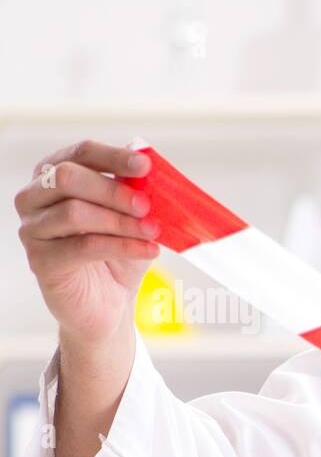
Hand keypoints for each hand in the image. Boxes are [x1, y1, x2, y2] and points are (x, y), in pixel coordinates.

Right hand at [14, 141, 159, 348]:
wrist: (110, 303)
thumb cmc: (118, 255)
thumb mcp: (133, 218)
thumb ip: (135, 189)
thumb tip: (146, 156)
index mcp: (55, 176)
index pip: (80, 153)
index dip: (113, 156)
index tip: (144, 165)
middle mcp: (35, 198)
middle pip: (68, 177)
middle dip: (113, 190)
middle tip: (147, 205)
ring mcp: (33, 229)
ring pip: (75, 212)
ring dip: (121, 221)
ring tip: (152, 232)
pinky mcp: (41, 261)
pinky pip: (84, 246)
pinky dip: (122, 246)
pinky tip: (149, 250)